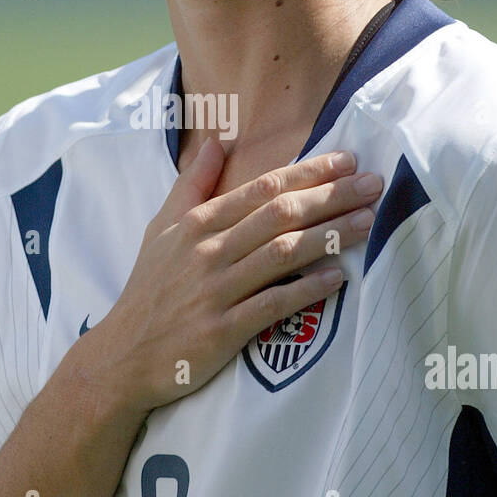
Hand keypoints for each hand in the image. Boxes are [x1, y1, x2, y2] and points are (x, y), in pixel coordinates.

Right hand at [78, 137, 381, 413]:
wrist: (123, 356)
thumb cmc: (149, 289)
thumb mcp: (161, 229)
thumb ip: (192, 184)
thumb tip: (217, 140)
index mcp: (197, 223)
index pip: (262, 188)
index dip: (307, 172)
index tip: (346, 161)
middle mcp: (208, 250)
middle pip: (279, 214)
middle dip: (331, 196)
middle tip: (373, 184)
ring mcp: (215, 290)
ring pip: (282, 253)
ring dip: (329, 235)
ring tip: (366, 222)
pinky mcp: (222, 330)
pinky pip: (273, 304)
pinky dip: (307, 289)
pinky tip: (337, 277)